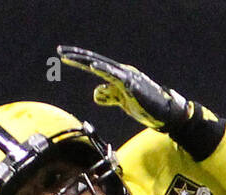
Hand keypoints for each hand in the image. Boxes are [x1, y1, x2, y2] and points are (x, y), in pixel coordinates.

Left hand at [56, 46, 189, 132]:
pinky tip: (94, 67)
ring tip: (69, 57)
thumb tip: (95, 92)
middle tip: (60, 51)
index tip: (63, 56)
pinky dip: (105, 69)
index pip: (95, 65)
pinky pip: (116, 75)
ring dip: (85, 61)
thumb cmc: (145, 106)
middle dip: (77, 56)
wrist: (165, 113)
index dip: (79, 60)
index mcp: (118, 75)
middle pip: (95, 61)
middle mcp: (121, 71)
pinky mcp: (132, 84)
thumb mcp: (122, 100)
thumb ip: (108, 95)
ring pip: (102, 66)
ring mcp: (127, 77)